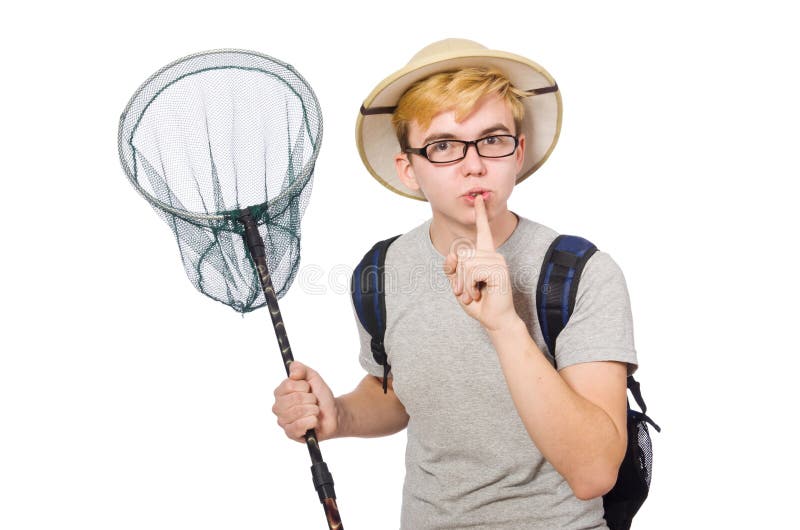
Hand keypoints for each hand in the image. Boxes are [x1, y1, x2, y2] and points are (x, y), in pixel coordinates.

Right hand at [272, 361, 337, 442]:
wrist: (334, 413)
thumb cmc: (320, 396)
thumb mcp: (313, 377)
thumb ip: (301, 369)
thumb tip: (292, 370)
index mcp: (280, 393)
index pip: (288, 385)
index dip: (303, 386)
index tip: (309, 389)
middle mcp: (278, 407)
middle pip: (294, 398)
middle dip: (310, 399)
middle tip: (314, 402)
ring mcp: (283, 421)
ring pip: (298, 411)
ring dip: (313, 410)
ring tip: (315, 411)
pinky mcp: (291, 434)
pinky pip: (298, 426)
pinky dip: (311, 421)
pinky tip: (314, 421)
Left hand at [443, 195, 517, 331]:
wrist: (494, 320)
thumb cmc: (479, 302)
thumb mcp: (459, 284)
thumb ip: (452, 269)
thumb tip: (452, 254)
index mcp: (485, 255)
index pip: (482, 232)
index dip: (480, 215)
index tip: (479, 198)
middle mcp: (493, 255)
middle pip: (462, 255)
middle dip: (458, 276)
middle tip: (465, 292)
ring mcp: (498, 261)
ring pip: (466, 263)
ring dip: (464, 283)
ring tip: (473, 294)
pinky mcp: (499, 270)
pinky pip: (473, 271)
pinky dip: (470, 285)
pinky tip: (478, 293)